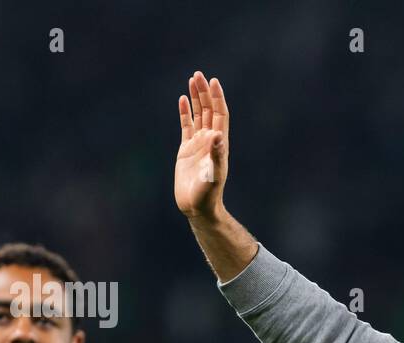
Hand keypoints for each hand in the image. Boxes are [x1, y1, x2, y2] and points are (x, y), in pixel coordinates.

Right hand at [176, 70, 228, 219]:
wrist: (197, 207)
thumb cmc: (207, 194)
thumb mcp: (213, 175)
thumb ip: (217, 155)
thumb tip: (218, 135)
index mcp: (219, 144)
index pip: (220, 115)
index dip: (218, 98)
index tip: (213, 81)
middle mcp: (210, 141)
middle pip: (209, 111)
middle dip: (205, 92)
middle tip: (199, 74)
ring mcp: (198, 144)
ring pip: (198, 115)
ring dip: (196, 98)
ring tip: (192, 80)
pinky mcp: (186, 149)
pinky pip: (186, 126)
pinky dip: (185, 113)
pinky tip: (183, 99)